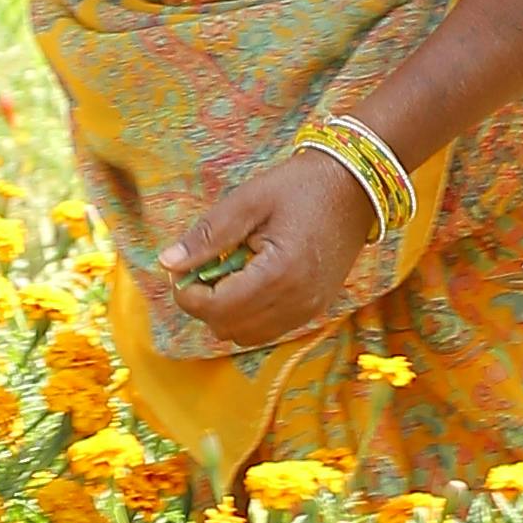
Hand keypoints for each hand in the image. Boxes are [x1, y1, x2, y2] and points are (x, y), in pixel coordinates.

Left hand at [159, 145, 380, 352]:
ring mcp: (309, 309)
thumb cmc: (300, 186)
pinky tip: (249, 280)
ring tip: (226, 273)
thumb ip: (208, 234)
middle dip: (204, 303)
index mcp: (279, 273)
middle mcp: (297, 301)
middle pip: (227, 328)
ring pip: (246, 336)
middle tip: (201, 268)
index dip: (187, 294)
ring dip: (225, 312)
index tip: (180, 269)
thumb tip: (168, 262)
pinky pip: (268, 329)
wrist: (354, 187)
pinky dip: (248, 314)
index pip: (217, 308)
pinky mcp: (315, 309)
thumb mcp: (249, 200)